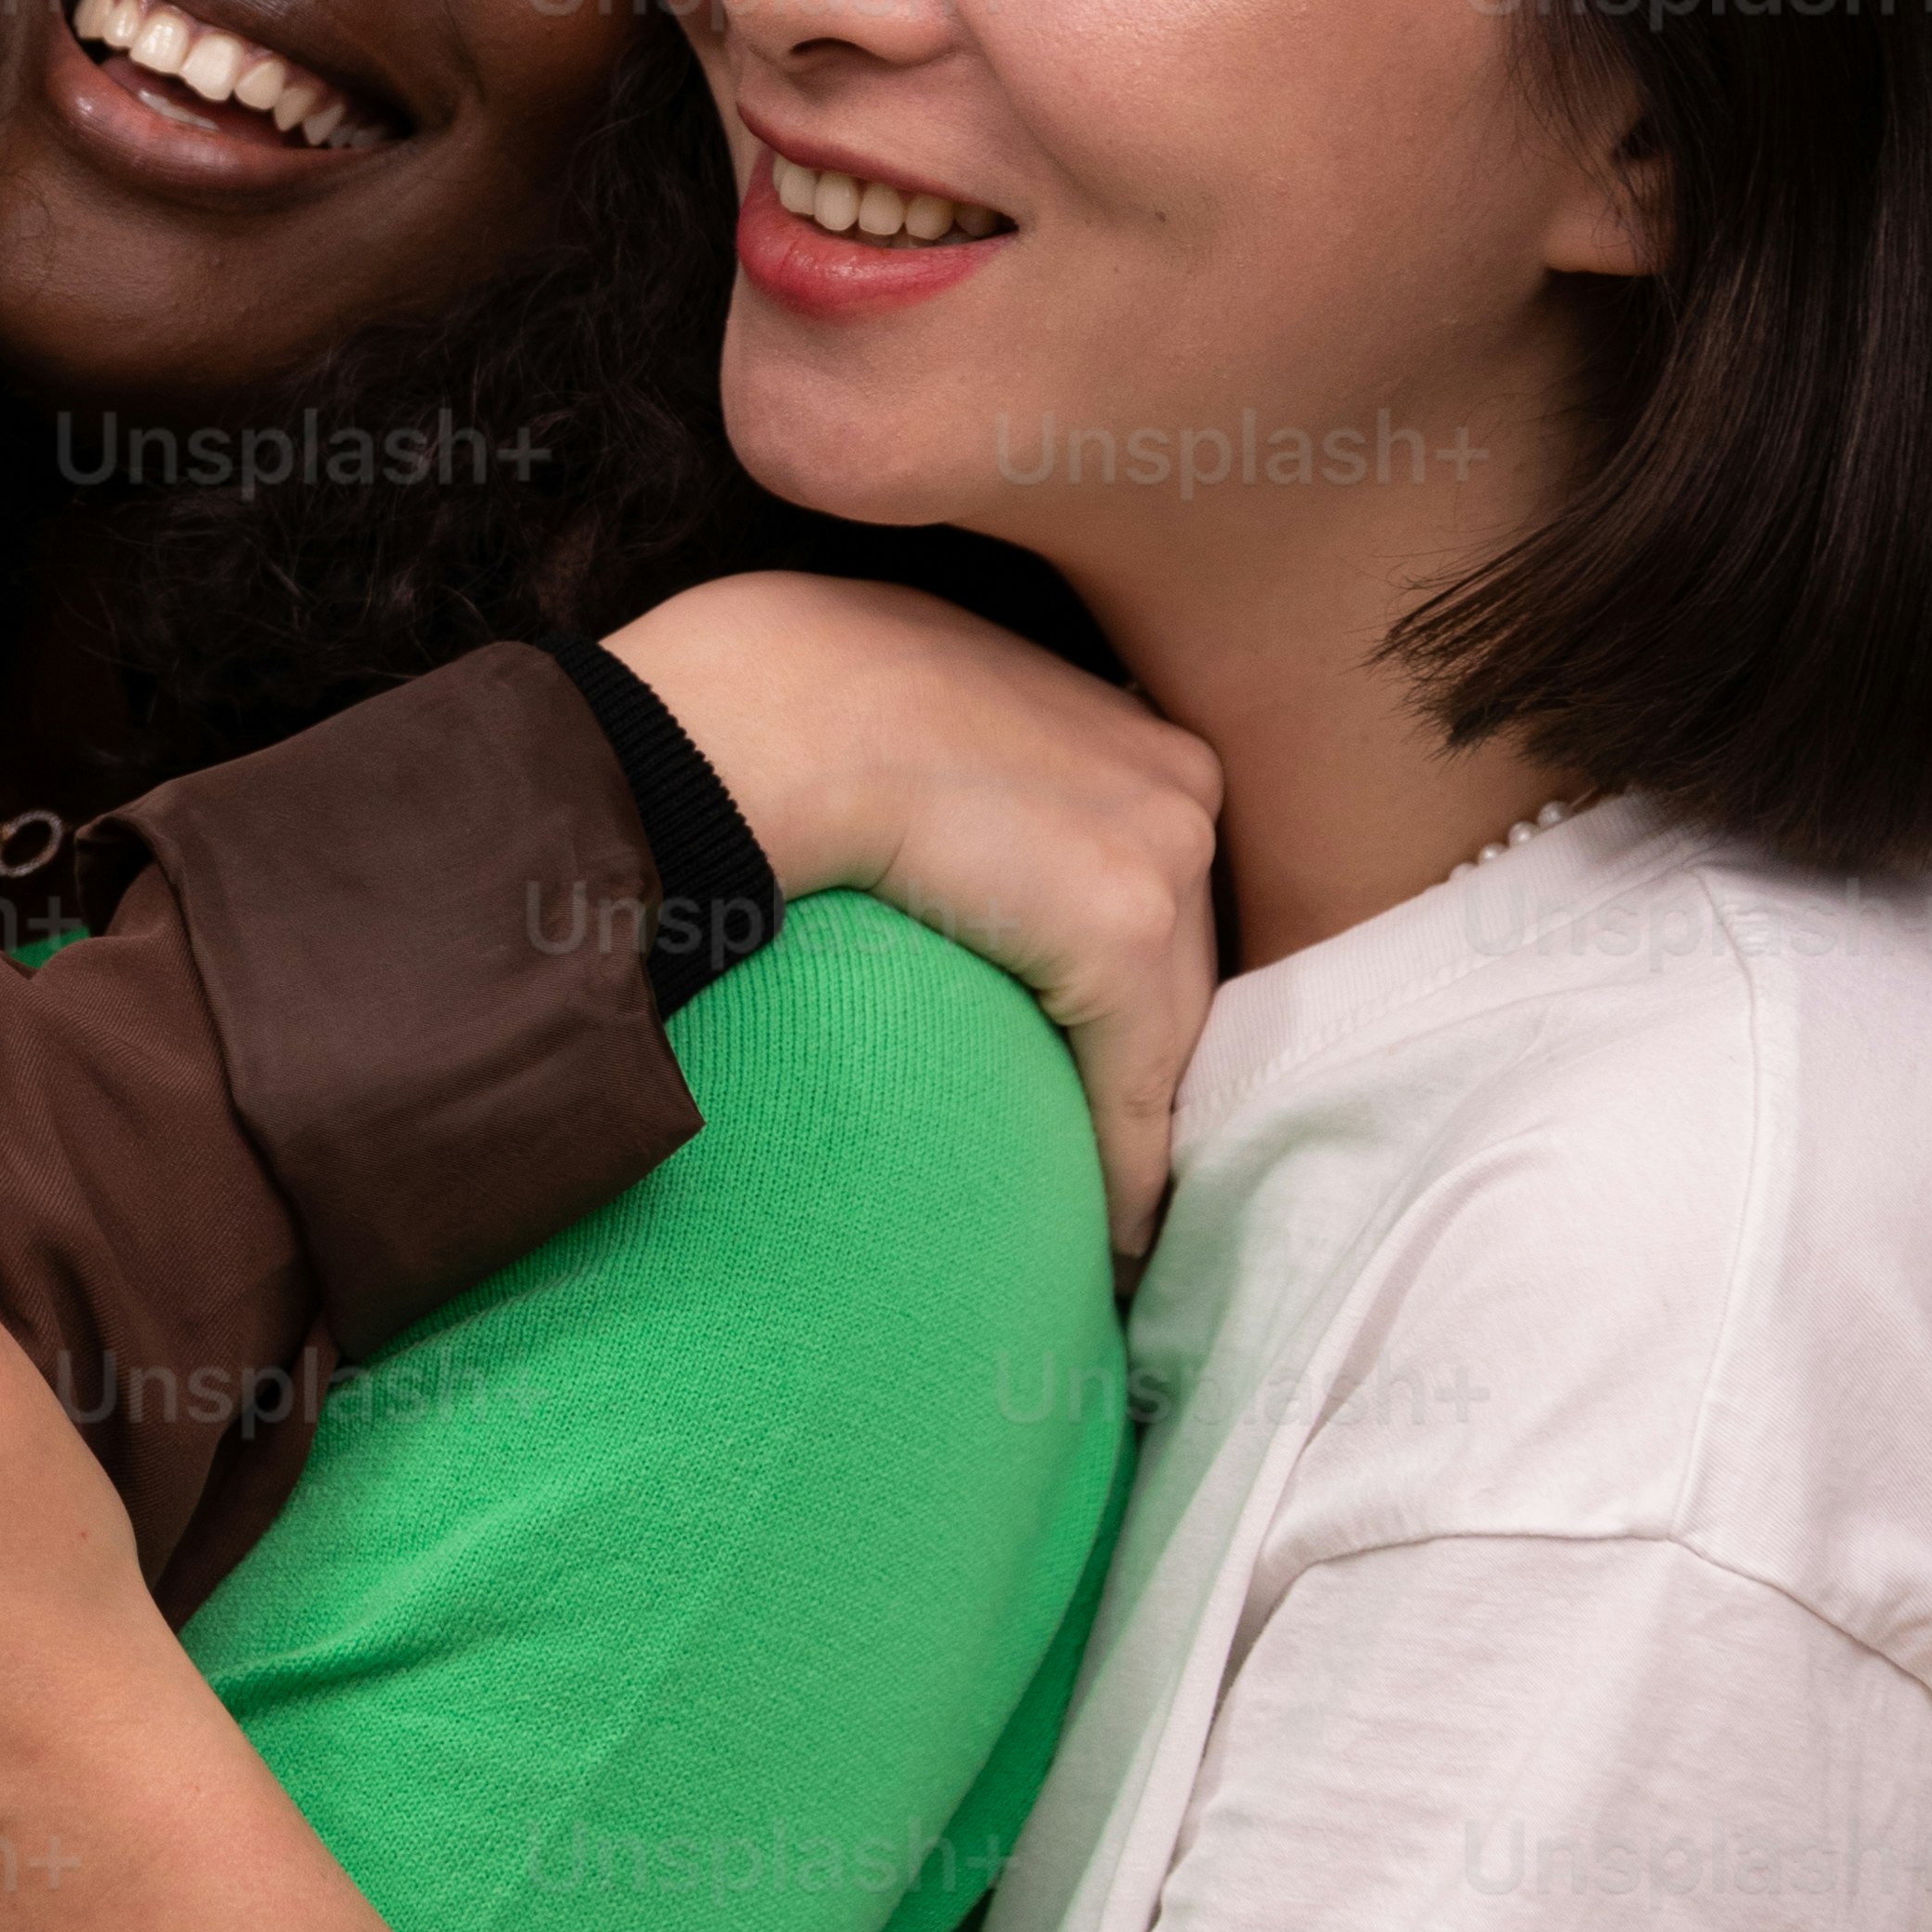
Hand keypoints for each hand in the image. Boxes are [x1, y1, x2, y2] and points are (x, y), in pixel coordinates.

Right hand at [601, 572, 1219, 1270]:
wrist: (752, 714)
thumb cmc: (772, 696)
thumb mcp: (893, 705)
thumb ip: (942, 754)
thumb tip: (894, 806)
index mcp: (1115, 718)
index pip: (1143, 871)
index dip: (1114, 970)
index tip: (1088, 1039)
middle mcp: (1169, 771)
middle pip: (1179, 952)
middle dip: (1151, 1046)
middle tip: (1118, 1141)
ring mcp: (1160, 843)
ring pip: (1169, 1023)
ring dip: (1140, 1115)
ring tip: (1116, 1206)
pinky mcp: (1123, 924)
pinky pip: (1137, 1084)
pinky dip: (1127, 1166)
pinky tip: (1117, 1235)